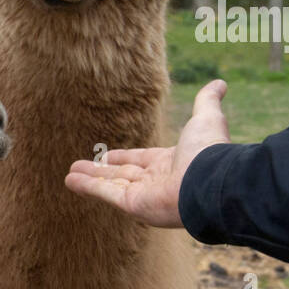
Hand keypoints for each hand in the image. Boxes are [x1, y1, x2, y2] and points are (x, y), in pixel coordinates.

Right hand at [64, 79, 231, 227]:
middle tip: (81, 166)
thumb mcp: (206, 119)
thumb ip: (207, 102)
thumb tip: (220, 84)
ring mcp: (143, 195)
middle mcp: (156, 181)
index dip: (124, 157)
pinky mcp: (132, 204)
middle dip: (102, 171)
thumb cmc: (208, 152)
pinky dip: (88, 187)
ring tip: (69, 175)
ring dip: (90, 179)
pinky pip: (106, 193)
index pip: (140, 160)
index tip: (107, 155)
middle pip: (122, 174)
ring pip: (110, 184)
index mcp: (170, 163)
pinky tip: (70, 181)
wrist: (210, 182)